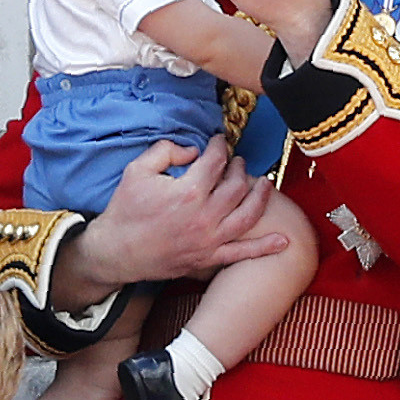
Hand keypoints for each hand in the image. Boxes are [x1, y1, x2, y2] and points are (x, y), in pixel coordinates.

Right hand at [55, 136, 289, 304]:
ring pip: (248, 214)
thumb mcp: (137, 170)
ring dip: (261, 196)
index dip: (221, 146)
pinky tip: (283, 240)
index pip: (216, 161)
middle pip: (237, 185)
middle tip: (237, 162)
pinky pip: (242, 253)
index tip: (220, 141)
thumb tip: (192, 151)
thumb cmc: (125, 211)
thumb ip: (166, 151)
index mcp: (188, 192)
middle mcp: (204, 216)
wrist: (116, 252)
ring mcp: (209, 240)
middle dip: (240, 168)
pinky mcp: (208, 258)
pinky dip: (265, 247)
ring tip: (265, 184)